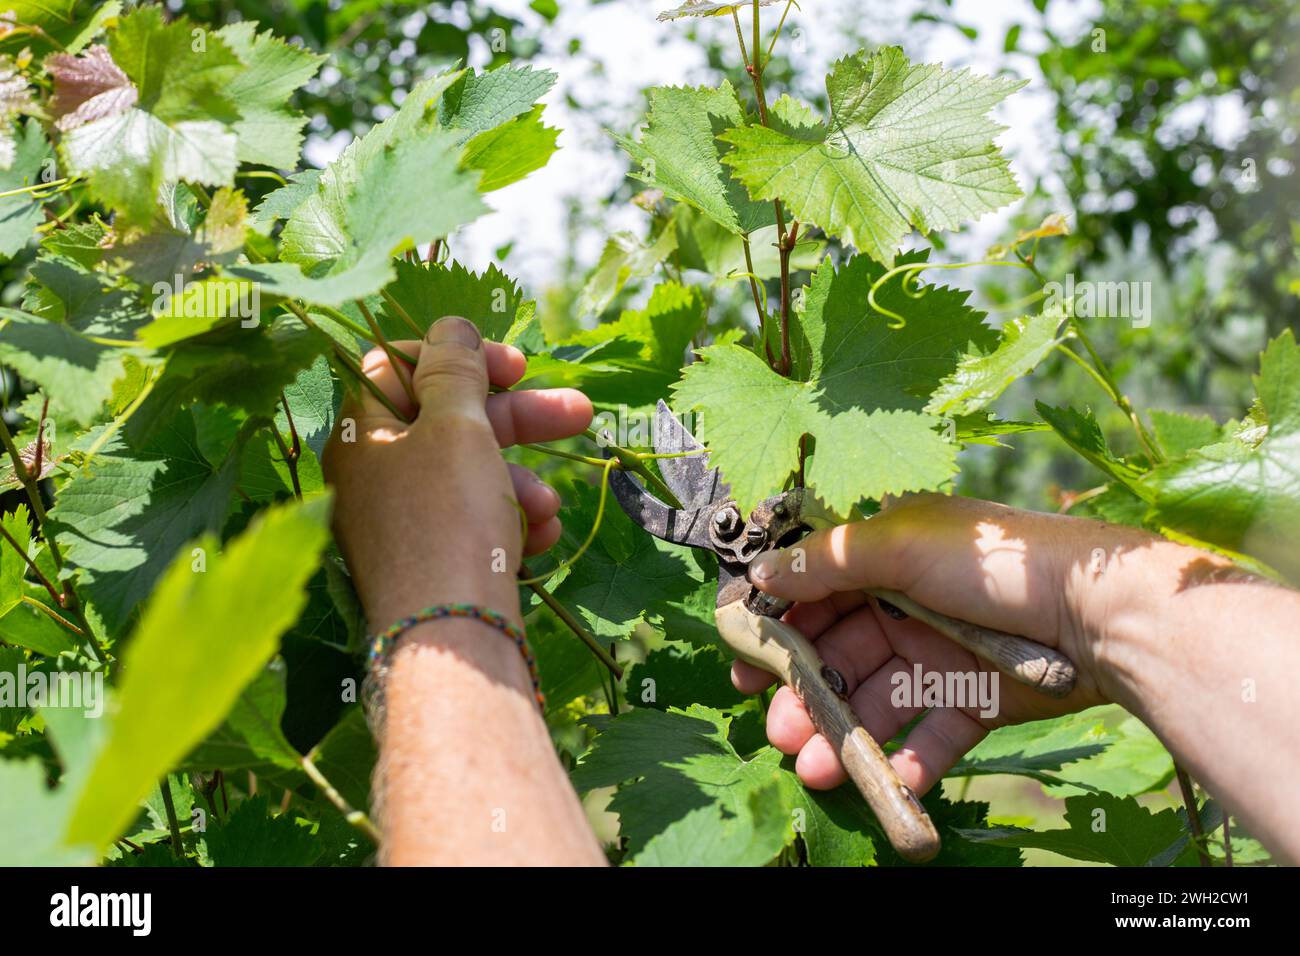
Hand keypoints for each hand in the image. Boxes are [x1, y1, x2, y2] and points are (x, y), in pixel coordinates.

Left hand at [322, 316, 592, 630]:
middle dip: (519, 419)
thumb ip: (455, 369)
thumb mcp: (456, 429)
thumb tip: (451, 324)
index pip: (398, 366)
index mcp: (360, 435)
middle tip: (578, 412)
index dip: (459, 357)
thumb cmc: (448, 521)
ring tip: (549, 510)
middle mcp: (373, 475)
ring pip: (471, 475)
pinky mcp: (433, 563)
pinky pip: (474, 522)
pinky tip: (538, 540)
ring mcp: (402, 523)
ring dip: (521, 482)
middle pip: (449, 422)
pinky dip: (510, 523)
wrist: (451, 643)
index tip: (515, 366)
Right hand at [735, 493, 1203, 796]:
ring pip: (878, 701)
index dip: (778, 628)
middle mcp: (908, 603)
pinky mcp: (977, 697)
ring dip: (846, 736)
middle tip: (779, 733)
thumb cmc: (994, 563)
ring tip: (818, 770)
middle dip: (807, 696)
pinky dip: (911, 760)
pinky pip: (933, 734)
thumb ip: (828, 562)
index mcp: (888, 555)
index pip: (818, 593)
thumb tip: (759, 572)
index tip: (743, 665)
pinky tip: (892, 782)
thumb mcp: (902, 545)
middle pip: (841, 655)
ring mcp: (941, 652)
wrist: (1099, 612)